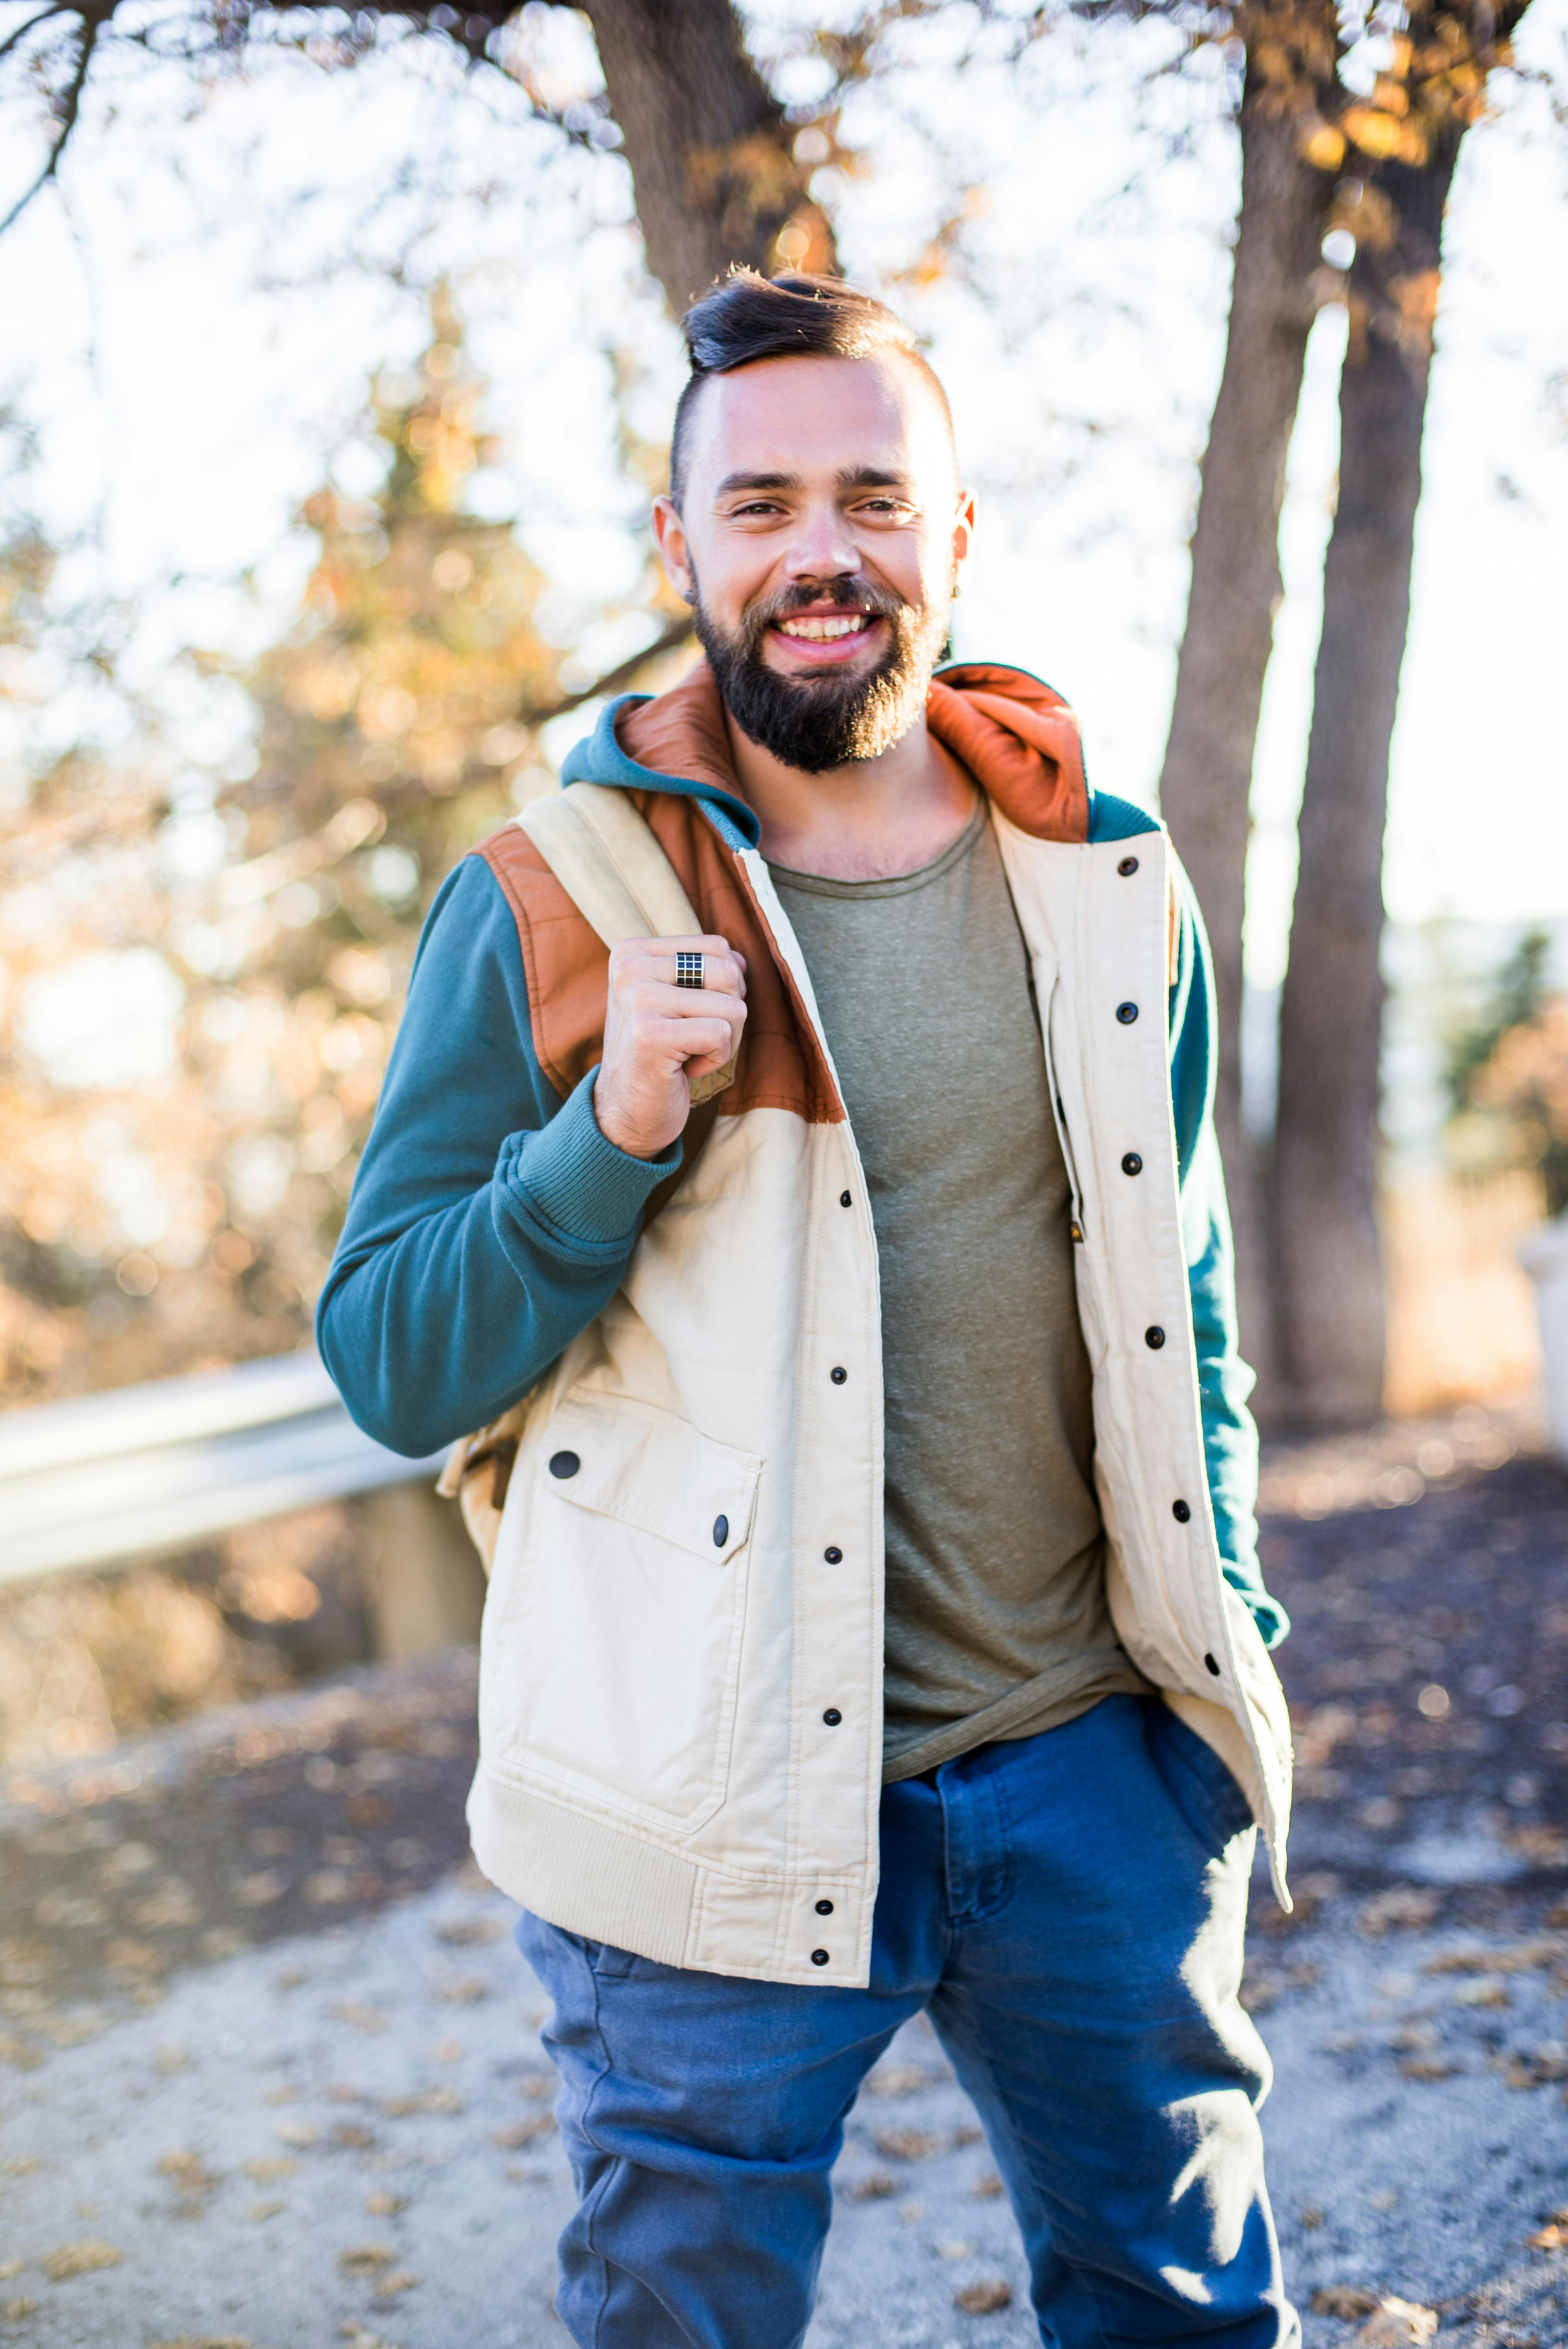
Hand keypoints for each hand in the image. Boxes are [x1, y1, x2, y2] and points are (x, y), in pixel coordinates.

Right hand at [592, 935, 747, 1159]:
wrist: (624, 1113)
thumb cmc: (658, 1056)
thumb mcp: (674, 1001)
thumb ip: (703, 971)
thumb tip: (740, 961)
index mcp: (632, 952)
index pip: (716, 947)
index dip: (721, 988)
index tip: (687, 1017)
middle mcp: (630, 967)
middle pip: (729, 973)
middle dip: (728, 1013)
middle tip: (693, 1040)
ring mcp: (638, 999)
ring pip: (733, 1006)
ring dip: (724, 1041)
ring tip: (687, 1055)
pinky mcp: (650, 1034)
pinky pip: (721, 1035)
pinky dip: (714, 1060)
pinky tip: (682, 1070)